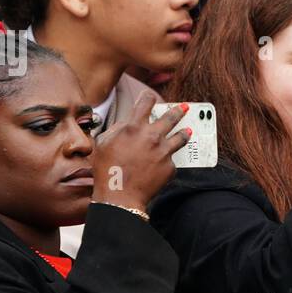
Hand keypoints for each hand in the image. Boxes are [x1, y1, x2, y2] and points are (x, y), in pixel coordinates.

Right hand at [91, 92, 187, 209]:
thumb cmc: (107, 171)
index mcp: (133, 127)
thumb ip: (117, 129)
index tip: (151, 96)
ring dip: (184, 133)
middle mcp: (152, 136)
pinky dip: (166, 162)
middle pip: (171, 117)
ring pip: (180, 137)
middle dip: (178, 110)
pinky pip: (171, 161)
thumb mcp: (104, 143)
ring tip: (188, 131)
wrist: (120, 196)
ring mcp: (163, 152)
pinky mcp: (170, 167)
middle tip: (185, 107)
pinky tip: (160, 168)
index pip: (145, 103)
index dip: (148, 97)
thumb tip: (128, 123)